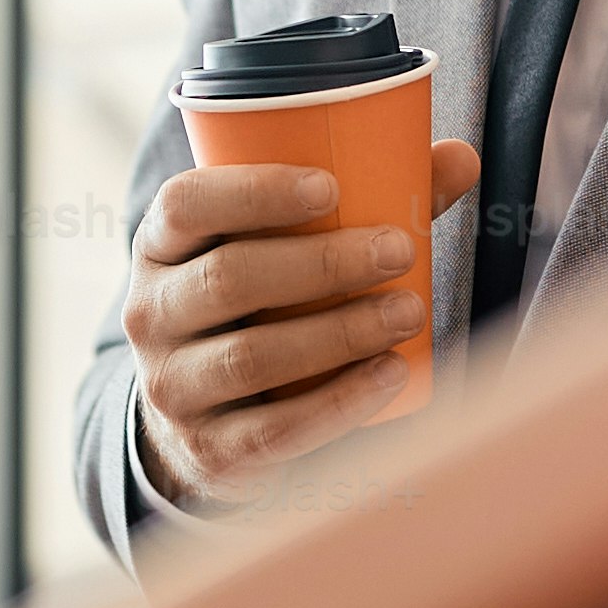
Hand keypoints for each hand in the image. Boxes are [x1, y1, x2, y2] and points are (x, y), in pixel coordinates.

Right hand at [128, 141, 480, 510]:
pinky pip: (274, 428)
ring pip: (251, 356)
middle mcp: (149, 314)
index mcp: (160, 247)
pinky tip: (391, 374)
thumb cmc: (259, 308)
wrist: (204, 420)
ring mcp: (171, 386)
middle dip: (321, 262)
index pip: (185, 204)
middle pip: (228, 278)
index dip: (253, 191)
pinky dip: (339, 402)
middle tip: (398, 251)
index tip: (330, 185)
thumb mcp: (280, 250)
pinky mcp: (208, 448)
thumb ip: (366, 200)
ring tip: (410, 313)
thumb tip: (458, 158)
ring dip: (339, 332)